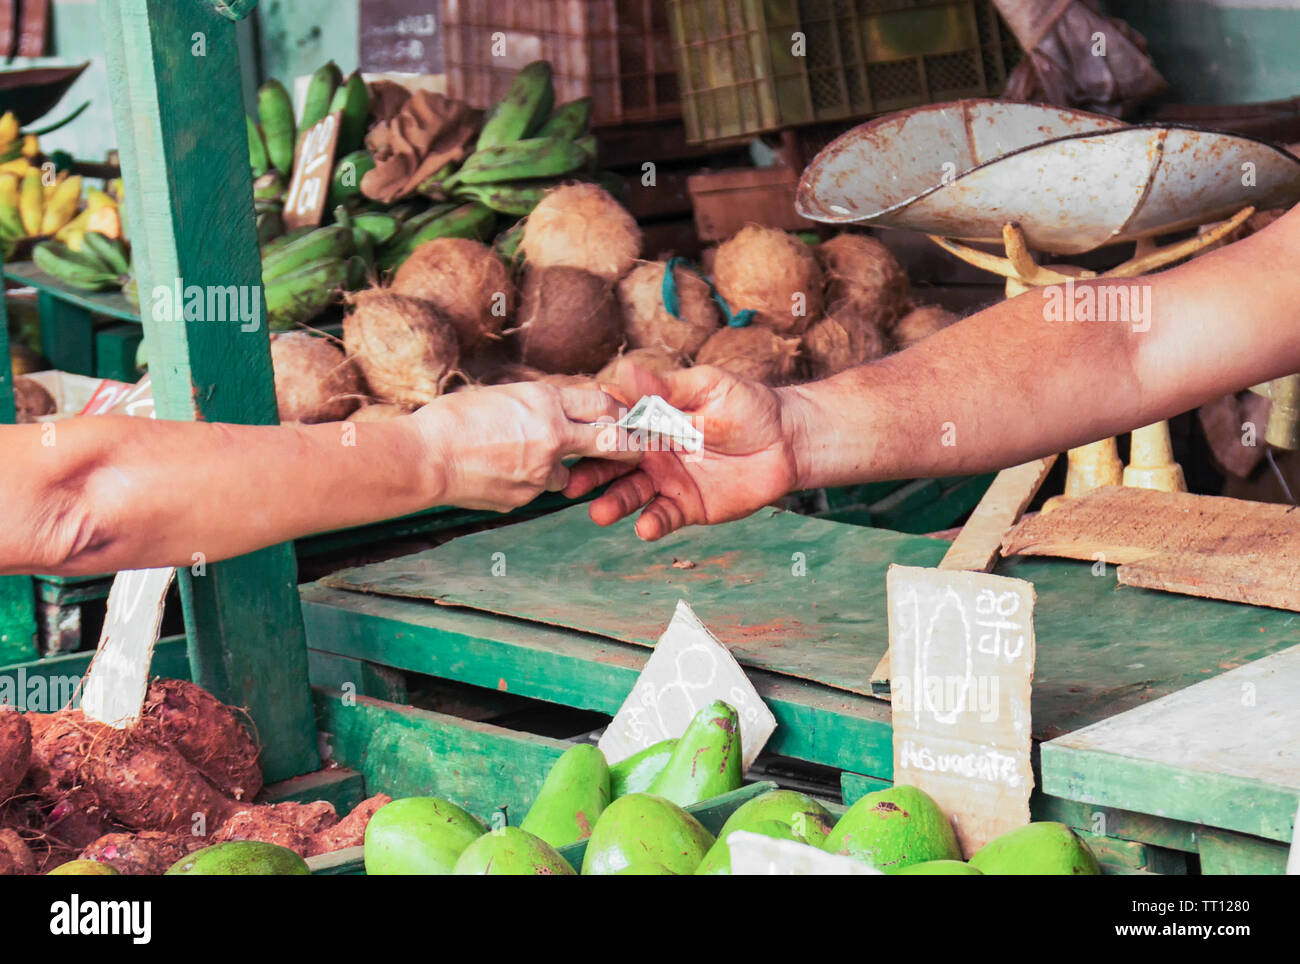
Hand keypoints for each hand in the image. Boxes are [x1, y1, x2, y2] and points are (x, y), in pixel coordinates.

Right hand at [416, 381, 634, 511]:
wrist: (424, 459)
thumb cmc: (454, 420)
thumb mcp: (503, 396)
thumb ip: (538, 405)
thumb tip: (562, 409)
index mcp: (545, 402)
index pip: (600, 403)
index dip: (617, 410)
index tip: (627, 416)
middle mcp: (552, 436)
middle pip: (608, 441)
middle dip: (627, 445)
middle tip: (639, 447)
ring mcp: (541, 472)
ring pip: (564, 472)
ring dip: (552, 467)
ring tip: (512, 458)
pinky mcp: (526, 498)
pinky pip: (534, 489)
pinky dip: (522, 482)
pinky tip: (493, 474)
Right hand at [565, 362, 802, 539]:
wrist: (786, 442)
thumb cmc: (747, 405)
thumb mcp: (707, 387)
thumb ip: (667, 388)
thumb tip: (626, 370)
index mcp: (650, 420)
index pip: (612, 425)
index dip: (590, 431)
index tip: (567, 436)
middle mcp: (651, 452)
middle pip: (612, 464)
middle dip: (591, 474)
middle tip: (570, 484)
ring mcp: (667, 481)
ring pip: (631, 494)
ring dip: (614, 503)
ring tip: (598, 512)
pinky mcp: (686, 506)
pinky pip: (663, 517)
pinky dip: (652, 524)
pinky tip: (644, 528)